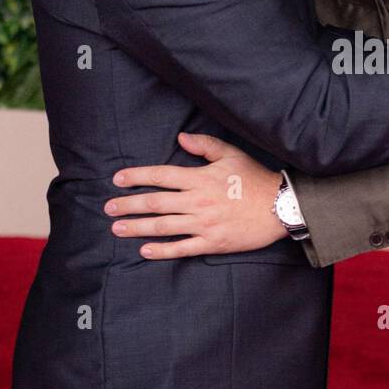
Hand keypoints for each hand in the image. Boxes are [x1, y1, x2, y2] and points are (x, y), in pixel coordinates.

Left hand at [104, 133, 283, 258]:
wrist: (280, 207)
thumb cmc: (255, 179)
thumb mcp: (232, 155)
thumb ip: (204, 145)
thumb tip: (180, 138)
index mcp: (200, 178)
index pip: (160, 176)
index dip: (137, 177)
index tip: (118, 180)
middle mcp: (197, 201)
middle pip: (155, 203)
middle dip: (128, 205)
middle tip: (108, 208)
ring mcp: (204, 224)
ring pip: (163, 226)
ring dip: (137, 227)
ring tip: (117, 228)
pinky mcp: (212, 242)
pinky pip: (182, 248)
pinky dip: (162, 250)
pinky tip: (145, 250)